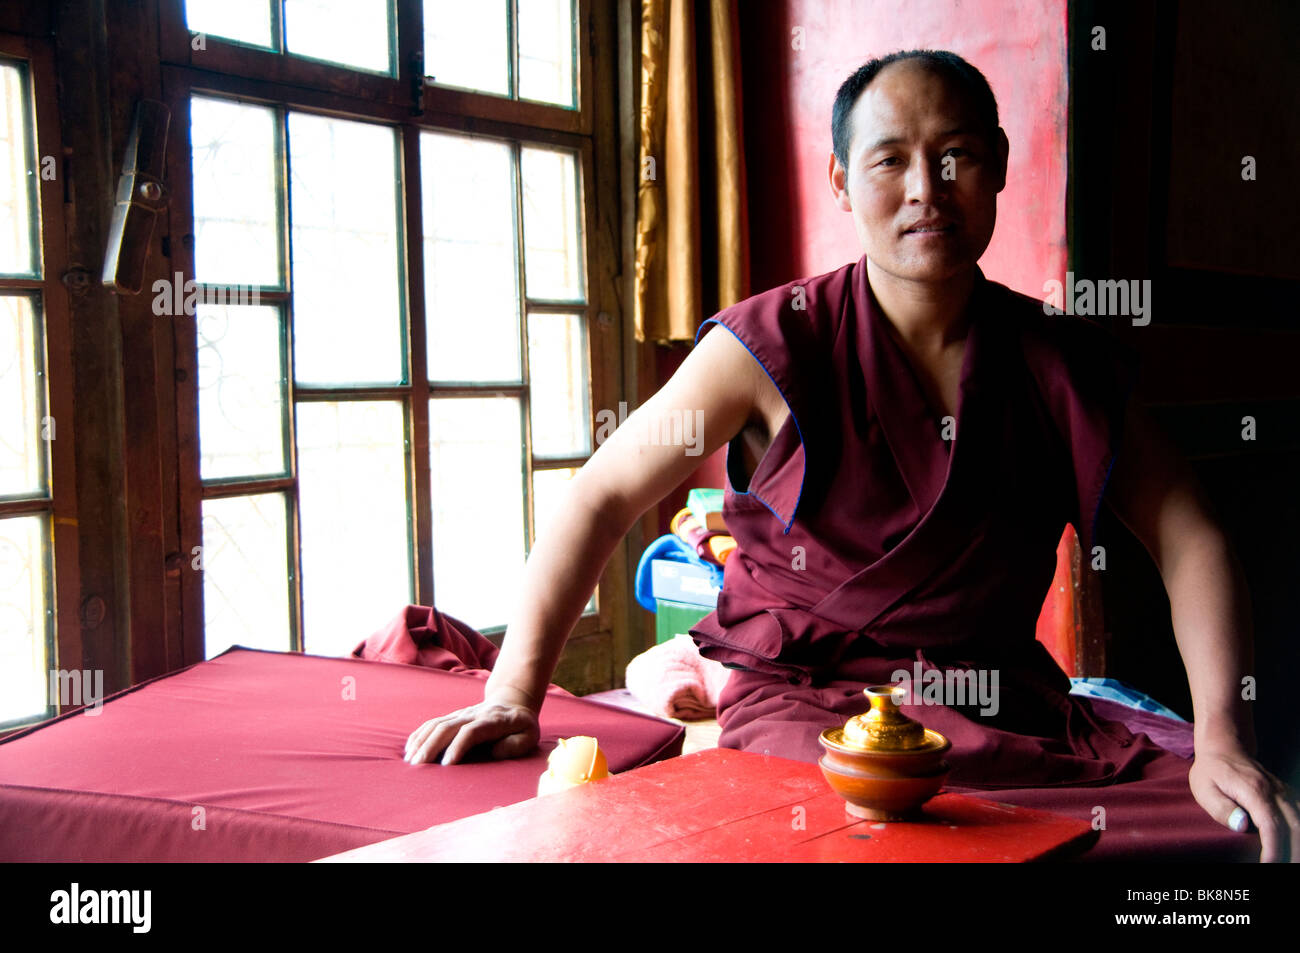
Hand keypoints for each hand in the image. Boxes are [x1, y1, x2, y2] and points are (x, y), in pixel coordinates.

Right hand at [404, 699, 539, 765]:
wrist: (512, 701)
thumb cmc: (522, 726)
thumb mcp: (529, 735)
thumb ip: (515, 744)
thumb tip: (494, 752)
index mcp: (493, 721)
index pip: (471, 731)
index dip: (458, 746)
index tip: (447, 765)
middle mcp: (473, 715)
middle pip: (448, 727)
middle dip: (432, 746)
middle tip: (419, 767)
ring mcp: (461, 714)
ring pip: (437, 724)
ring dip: (422, 741)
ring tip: (411, 761)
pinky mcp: (453, 716)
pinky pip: (432, 722)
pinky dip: (420, 734)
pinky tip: (410, 748)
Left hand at [1189, 744, 1299, 861]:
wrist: (1224, 748)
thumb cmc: (1211, 771)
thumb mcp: (1204, 788)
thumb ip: (1221, 808)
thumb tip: (1242, 826)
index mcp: (1253, 790)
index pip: (1271, 824)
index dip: (1273, 847)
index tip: (1269, 863)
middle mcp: (1275, 791)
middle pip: (1294, 826)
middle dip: (1291, 850)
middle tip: (1284, 865)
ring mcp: (1283, 792)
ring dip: (1298, 843)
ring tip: (1291, 859)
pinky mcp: (1286, 796)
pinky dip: (1299, 831)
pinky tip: (1294, 845)